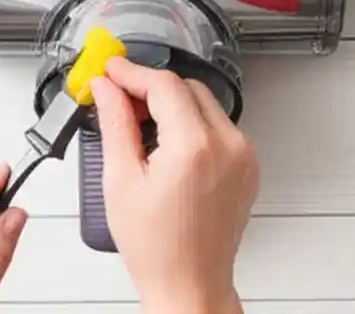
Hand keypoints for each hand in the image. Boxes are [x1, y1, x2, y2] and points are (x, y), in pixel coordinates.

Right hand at [90, 58, 259, 313]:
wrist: (190, 284)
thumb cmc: (157, 248)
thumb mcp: (121, 180)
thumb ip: (115, 123)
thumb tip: (106, 88)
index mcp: (195, 147)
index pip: (164, 85)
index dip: (132, 73)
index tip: (110, 70)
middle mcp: (228, 146)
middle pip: (187, 88)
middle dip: (151, 87)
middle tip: (118, 97)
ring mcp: (243, 156)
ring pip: (205, 104)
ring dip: (172, 105)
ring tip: (139, 125)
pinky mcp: (247, 166)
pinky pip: (218, 127)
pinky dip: (191, 124)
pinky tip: (166, 143)